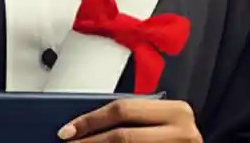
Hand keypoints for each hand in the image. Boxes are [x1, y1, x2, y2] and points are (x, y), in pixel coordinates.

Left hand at [57, 98, 201, 141]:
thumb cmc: (174, 139)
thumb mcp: (159, 123)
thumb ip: (135, 119)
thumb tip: (85, 127)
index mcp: (176, 111)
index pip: (123, 109)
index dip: (90, 120)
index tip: (67, 131)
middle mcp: (183, 131)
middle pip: (124, 135)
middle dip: (90, 142)